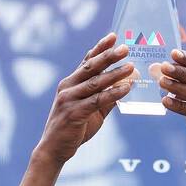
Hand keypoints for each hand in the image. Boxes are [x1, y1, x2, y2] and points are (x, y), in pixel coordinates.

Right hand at [33, 32, 136, 167]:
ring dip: (115, 74)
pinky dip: (112, 94)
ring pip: (95, 83)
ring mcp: (69, 99)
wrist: (54, 149)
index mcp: (70, 83)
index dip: (100, 48)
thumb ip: (105, 98)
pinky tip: (126, 89)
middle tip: (125, 48)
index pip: (87, 61)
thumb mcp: (91, 110)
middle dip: (109, 56)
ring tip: (131, 67)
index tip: (113, 36)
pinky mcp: (74, 113)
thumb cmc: (73, 128)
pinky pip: (97, 101)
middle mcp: (68, 87)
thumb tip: (126, 86)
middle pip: (91, 67)